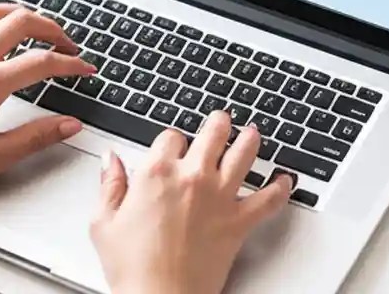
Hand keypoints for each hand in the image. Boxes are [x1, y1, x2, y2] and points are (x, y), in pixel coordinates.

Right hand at [91, 110, 292, 293]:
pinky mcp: (239, 221)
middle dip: (218, 123)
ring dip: (250, 139)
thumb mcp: (104, 223)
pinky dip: (281, 188)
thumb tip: (110, 160)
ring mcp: (220, 197)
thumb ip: (110, 185)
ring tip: (252, 133)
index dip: (172, 140)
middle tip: (220, 121)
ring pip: (245, 152)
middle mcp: (192, 178)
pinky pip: (269, 198)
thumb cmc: (133, 268)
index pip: (170, 136)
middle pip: (213, 132)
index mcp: (157, 174)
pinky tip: (284, 180)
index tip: (173, 146)